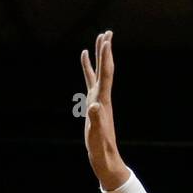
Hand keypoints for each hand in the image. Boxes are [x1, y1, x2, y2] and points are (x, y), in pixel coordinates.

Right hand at [81, 30, 127, 190]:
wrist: (105, 159)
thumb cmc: (100, 149)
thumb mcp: (96, 135)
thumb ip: (95, 120)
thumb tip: (93, 106)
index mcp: (103, 102)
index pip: (105, 74)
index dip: (105, 57)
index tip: (106, 40)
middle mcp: (102, 97)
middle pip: (105, 69)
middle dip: (105, 51)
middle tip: (107, 32)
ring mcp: (98, 101)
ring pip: (98, 73)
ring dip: (98, 57)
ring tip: (98, 40)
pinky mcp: (93, 106)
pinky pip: (91, 83)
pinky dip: (88, 71)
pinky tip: (85, 63)